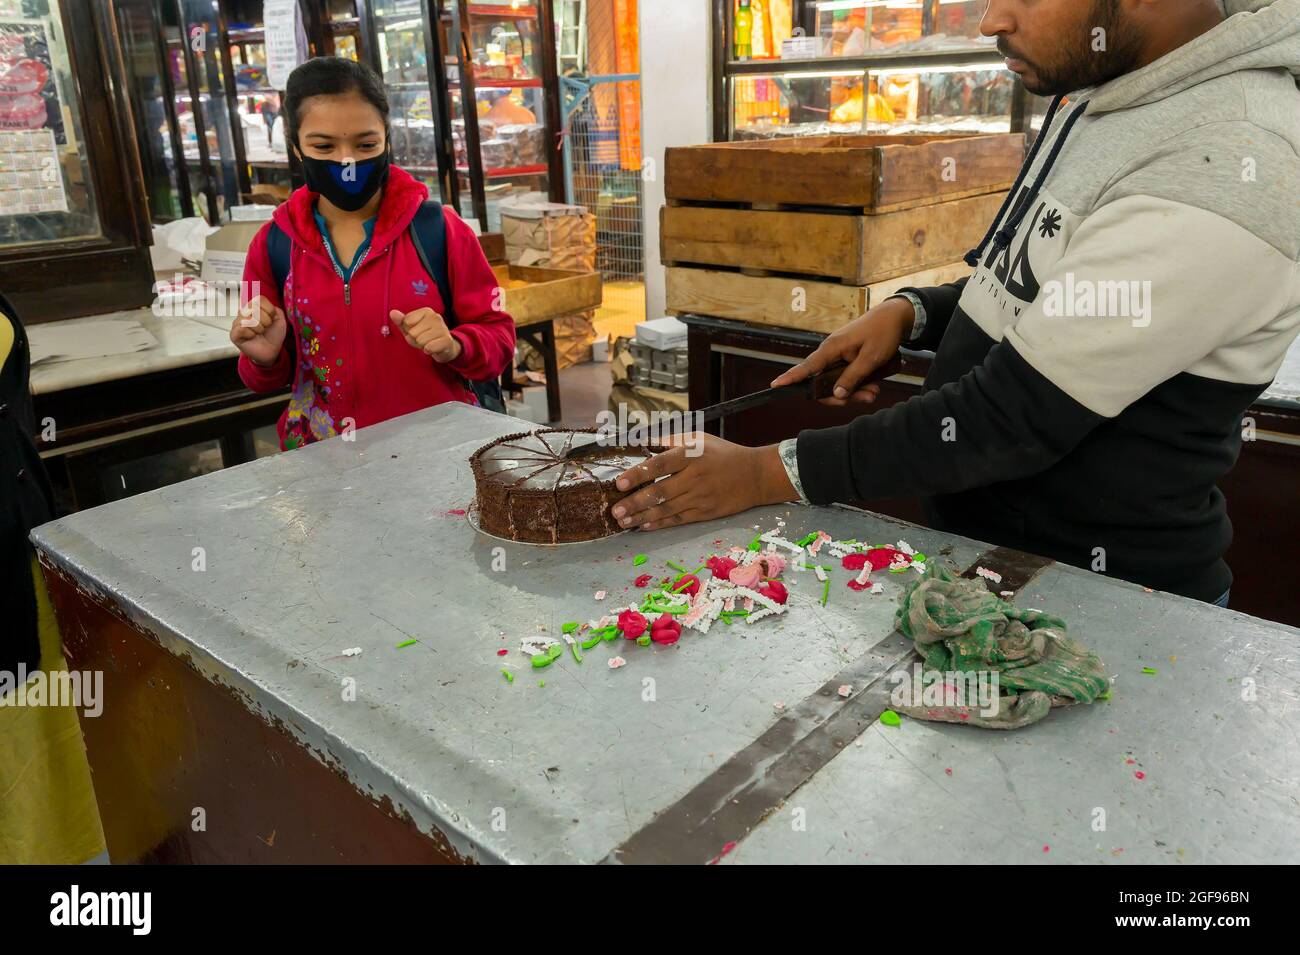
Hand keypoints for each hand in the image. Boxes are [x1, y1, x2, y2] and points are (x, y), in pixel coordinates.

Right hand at [230, 295, 286, 366]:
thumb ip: (274, 308)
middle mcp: (244, 312)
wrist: (272, 350)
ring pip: (248, 319)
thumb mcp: (279, 319)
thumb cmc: (274, 335)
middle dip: (266, 320)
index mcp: (254, 306)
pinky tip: (252, 337)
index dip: (270, 310)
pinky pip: (242, 329)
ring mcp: (237, 322)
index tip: (272, 319)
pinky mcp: (234, 334)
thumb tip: (262, 306)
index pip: (260, 299)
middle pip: (254, 308)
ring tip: (259, 333)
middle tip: (265, 328)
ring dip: (259, 328)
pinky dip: (251, 334)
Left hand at [389, 307, 461, 362]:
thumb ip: (401, 321)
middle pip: (412, 332)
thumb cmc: (425, 336)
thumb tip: (392, 313)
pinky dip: (428, 351)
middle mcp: (435, 317)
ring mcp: (442, 328)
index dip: (409, 330)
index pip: (406, 322)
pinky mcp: (446, 340)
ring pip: (420, 341)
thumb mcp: (411, 328)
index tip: (418, 331)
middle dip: (415, 340)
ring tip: (429, 343)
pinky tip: (433, 348)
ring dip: (422, 346)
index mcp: (426, 311)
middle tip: (424, 339)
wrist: (445, 347)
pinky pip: (428, 348)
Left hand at [611, 434, 794, 531]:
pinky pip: (679, 520)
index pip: (660, 465)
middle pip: (660, 492)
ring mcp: (701, 497)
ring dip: (642, 517)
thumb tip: (641, 440)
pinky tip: (644, 526)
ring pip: (667, 510)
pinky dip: (660, 524)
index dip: (638, 474)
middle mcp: (695, 477)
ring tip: (623, 522)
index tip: (619, 483)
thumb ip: (670, 441)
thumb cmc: (723, 454)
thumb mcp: (698, 439)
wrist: (755, 475)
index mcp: (692, 455)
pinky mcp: (706, 513)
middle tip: (614, 511)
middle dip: (635, 503)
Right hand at [770, 296, 913, 406]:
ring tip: (874, 392)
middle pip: (823, 383)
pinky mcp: (847, 359)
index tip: (775, 385)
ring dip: (854, 392)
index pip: (807, 367)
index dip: (791, 378)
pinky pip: (845, 377)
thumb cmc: (882, 333)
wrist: (895, 317)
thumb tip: (836, 394)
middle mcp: (831, 352)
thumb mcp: (871, 358)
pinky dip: (857, 384)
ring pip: (837, 383)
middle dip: (842, 396)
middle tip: (868, 397)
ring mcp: (838, 356)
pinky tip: (873, 386)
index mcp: (832, 347)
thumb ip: (853, 377)